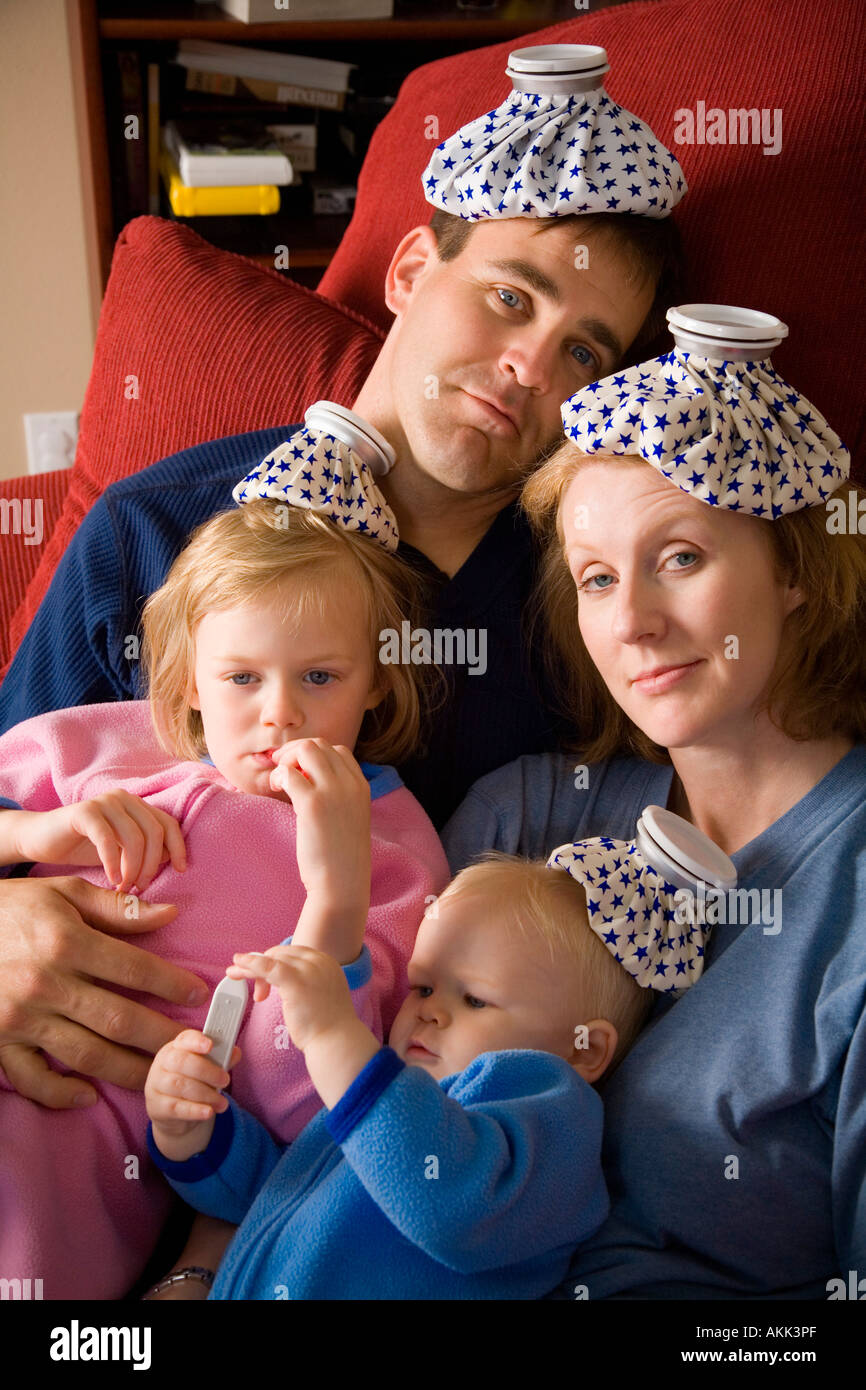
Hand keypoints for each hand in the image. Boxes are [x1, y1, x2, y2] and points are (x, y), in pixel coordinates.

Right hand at [0, 875, 209, 1106]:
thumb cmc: (12, 908)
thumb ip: (117, 908)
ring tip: (164, 1076)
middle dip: (165, 1038)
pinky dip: (61, 1093)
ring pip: (87, 1055)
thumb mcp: (62, 893)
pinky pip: (33, 1079)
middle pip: (119, 1020)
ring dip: (130, 1071)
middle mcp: (47, 984)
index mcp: (66, 942)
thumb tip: (170, 914)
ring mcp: (22, 1018)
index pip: (133, 969)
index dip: (171, 984)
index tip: (199, 995)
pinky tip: (90, 1095)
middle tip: (199, 1050)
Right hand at [11, 792, 185, 891]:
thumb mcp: (122, 851)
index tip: (180, 871)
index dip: (178, 847)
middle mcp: (125, 798)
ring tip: (124, 887)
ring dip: (133, 868)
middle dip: (152, 864)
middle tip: (140, 887)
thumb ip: (148, 851)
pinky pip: (107, 839)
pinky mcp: (84, 811)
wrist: (41, 839)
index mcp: (138, 805)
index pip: (169, 823)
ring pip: (135, 837)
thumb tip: (175, 859)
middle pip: (154, 832)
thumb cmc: (85, 847)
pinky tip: (111, 880)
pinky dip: (113, 863)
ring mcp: (105, 801)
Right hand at [146, 1029, 240, 1161]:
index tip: (210, 1045)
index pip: (184, 1039)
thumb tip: (236, 1052)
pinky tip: (208, 1112)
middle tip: (226, 1080)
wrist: (174, 1114)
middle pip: (181, 1062)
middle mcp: (163, 1063)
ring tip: (222, 1102)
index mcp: (176, 1047)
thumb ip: (222, 1060)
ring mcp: (156, 1085)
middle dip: (207, 1071)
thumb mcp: (208, 1070)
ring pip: (179, 1085)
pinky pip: (175, 1107)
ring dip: (205, 1094)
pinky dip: (194, 1110)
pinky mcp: (156, 1106)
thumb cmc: (193, 1082)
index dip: (197, 1041)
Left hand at [227, 944, 379, 1108]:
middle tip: (256, 992)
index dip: (275, 962)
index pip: (293, 953)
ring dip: (249, 966)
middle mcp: (318, 961)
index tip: (264, 977)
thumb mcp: (321, 994)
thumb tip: (287, 984)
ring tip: (234, 974)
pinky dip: (250, 963)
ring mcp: (307, 969)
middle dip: (262, 968)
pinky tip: (237, 963)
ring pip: (270, 960)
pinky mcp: (295, 981)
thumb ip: (308, 982)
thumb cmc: (327, 1026)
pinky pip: (266, 966)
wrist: (336, 1042)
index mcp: (326, 962)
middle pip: (280, 954)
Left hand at [269, 739, 369, 909]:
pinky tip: (276, 790)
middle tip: (284, 772)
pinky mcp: (312, 805)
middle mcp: (350, 784)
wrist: (342, 884)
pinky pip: (289, 773)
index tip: (302, 772)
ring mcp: (332, 792)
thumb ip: (339, 795)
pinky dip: (278, 777)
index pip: (338, 750)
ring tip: (280, 782)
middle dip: (295, 752)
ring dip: (286, 761)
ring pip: (305, 750)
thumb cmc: (341, 856)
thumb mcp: (351, 817)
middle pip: (319, 744)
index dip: (315, 755)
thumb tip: (309, 778)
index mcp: (361, 786)